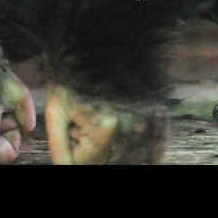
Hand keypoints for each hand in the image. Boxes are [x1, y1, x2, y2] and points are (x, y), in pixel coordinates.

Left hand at [44, 84, 168, 163]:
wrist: (101, 45)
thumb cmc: (73, 77)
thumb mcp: (56, 113)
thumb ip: (60, 150)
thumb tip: (67, 172)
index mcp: (105, 129)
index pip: (87, 165)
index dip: (77, 147)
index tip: (76, 124)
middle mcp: (133, 129)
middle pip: (110, 163)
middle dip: (95, 149)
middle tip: (90, 120)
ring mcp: (150, 124)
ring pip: (131, 161)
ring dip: (115, 148)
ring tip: (105, 119)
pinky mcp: (160, 119)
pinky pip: (154, 153)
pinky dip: (141, 151)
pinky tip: (125, 132)